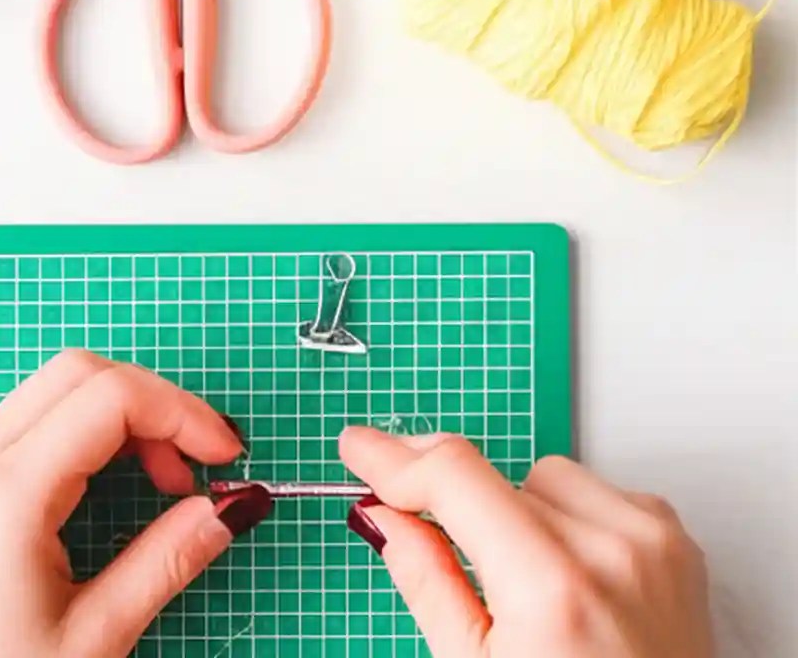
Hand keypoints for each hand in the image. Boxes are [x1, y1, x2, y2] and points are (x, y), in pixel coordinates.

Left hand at [0, 350, 272, 657]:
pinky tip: (111, 487)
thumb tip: (227, 511)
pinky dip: (83, 435)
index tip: (226, 454)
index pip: (110, 396)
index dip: (183, 413)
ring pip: (52, 392)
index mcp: (5, 492)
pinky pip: (27, 424)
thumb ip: (165, 562)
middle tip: (199, 465)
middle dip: (153, 405)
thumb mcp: (91, 637)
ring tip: (163, 485)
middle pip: (80, 373)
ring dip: (119, 418)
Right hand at [340, 427, 710, 657]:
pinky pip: (596, 494)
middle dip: (452, 502)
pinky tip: (565, 574)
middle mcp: (611, 548)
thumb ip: (425, 579)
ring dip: (515, 511)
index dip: (392, 458)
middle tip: (419, 526)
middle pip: (493, 475)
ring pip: (545, 477)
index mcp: (551, 587)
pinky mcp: (675, 540)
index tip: (361, 448)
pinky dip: (568, 520)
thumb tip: (385, 516)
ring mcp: (652, 540)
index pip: (453, 477)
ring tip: (518, 579)